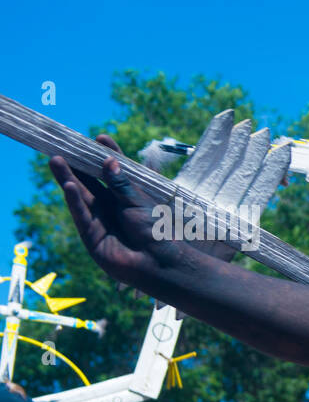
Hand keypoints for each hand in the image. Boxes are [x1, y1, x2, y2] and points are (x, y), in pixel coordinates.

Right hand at [49, 142, 184, 284]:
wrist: (159, 263)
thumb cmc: (155, 232)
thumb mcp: (139, 203)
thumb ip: (122, 184)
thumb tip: (109, 160)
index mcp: (126, 197)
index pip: (114, 171)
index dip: (107, 155)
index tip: (99, 138)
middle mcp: (110, 206)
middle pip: (90, 181)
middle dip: (77, 164)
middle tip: (63, 146)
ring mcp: (99, 220)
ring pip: (80, 196)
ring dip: (68, 178)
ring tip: (56, 160)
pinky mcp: (91, 236)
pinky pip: (81, 215)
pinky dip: (74, 200)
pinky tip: (68, 185)